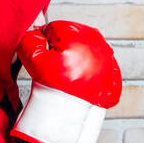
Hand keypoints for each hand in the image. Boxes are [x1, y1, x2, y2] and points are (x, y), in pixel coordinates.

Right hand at [12, 20, 121, 142]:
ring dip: (77, 60)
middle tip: (57, 69)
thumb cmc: (56, 87)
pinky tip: (81, 82)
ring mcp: (108, 59)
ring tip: (68, 77)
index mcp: (79, 34)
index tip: (45, 57)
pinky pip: (99, 68)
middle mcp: (98, 42)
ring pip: (85, 52)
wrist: (73, 114)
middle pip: (72, 38)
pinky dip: (90, 74)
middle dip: (63, 50)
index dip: (46, 43)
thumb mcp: (33, 59)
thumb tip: (36, 33)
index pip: (55, 28)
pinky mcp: (113, 75)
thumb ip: (30, 39)